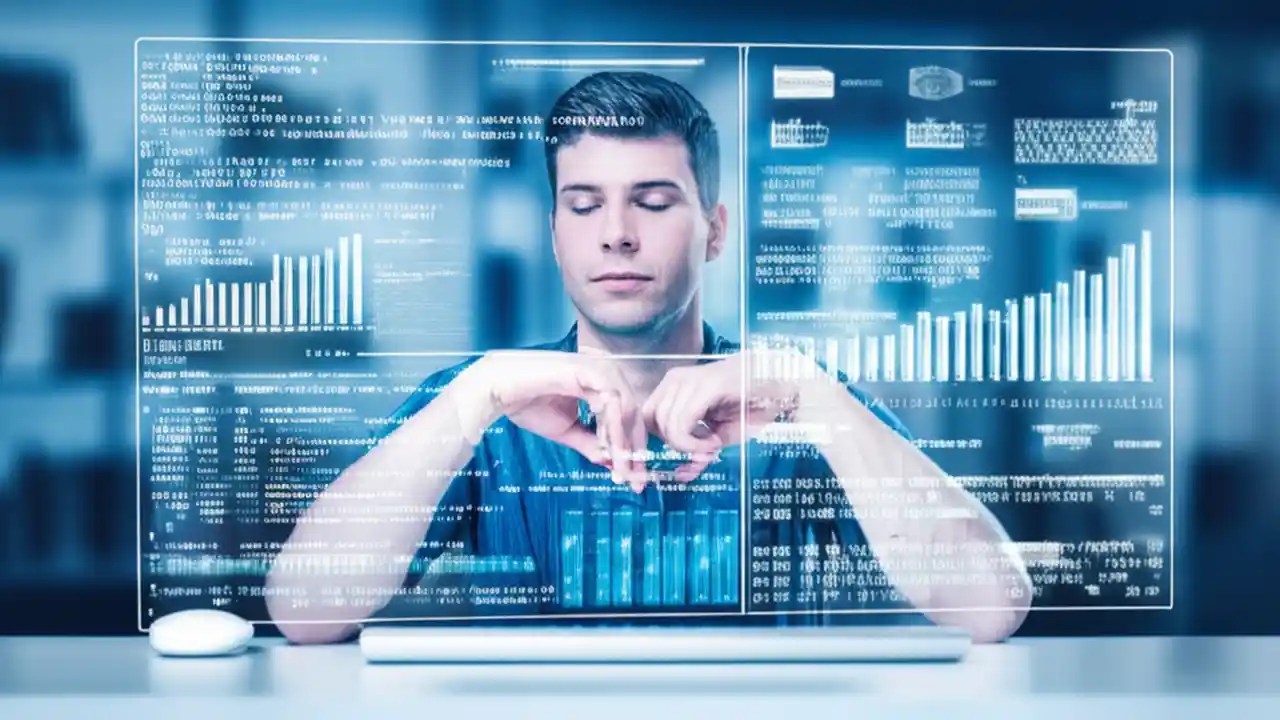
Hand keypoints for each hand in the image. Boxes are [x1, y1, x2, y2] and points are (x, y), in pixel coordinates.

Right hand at [455, 350, 647, 489]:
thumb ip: (591, 444)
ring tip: (621, 470)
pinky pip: (611, 401)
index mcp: (600, 384)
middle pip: (633, 414)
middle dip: (635, 451)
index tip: (634, 478)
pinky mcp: (587, 370)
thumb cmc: (528, 404)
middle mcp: (603, 373)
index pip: (627, 417)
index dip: (633, 448)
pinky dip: (613, 427)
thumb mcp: (567, 431)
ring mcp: (597, 369)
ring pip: (626, 409)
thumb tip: (613, 463)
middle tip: (635, 481)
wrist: (498, 391)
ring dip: (625, 443)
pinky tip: (608, 448)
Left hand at [641, 351, 802, 482]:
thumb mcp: (717, 436)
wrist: (782, 390)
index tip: (671, 458)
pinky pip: (681, 424)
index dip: (651, 442)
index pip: (644, 416)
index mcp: (674, 387)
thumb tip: (679, 476)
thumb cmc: (750, 410)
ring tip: (712, 445)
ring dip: (687, 445)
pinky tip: (714, 441)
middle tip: (701, 452)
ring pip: (666, 425)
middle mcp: (677, 380)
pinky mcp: (705, 386)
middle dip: (673, 445)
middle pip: (650, 422)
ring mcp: (689, 380)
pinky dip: (693, 442)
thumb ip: (695, 454)